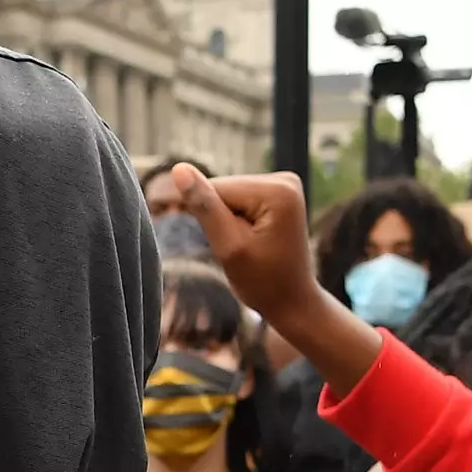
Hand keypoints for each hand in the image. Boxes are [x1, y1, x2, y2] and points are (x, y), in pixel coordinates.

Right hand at [173, 164, 381, 395]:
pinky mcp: (280, 193)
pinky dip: (237, 222)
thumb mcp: (229, 248)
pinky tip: (252, 240)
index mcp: (277, 190)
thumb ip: (205, 207)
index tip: (231, 247)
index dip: (209, 220)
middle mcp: (284, 179)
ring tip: (248, 247)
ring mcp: (284, 184)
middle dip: (221, 221)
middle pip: (224, 190)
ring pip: (229, 196)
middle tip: (240, 250)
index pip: (217, 189)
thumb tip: (178, 170)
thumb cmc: (263, 282)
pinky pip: (240, 201)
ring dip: (228, 223)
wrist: (292, 301)